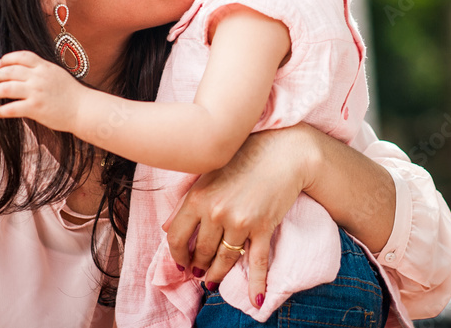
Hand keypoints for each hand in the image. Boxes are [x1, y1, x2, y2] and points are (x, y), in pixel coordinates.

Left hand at [0, 50, 85, 132]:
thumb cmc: (71, 93)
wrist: (84, 108)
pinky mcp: (35, 108)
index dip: (6, 59)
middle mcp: (39, 77)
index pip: (21, 56)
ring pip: (5, 88)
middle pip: (9, 71)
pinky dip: (1, 110)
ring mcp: (36, 92)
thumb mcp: (57, 74)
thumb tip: (22, 70)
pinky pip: (10, 108)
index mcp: (44, 67)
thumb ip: (41, 70)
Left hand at [164, 127, 314, 307]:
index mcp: (198, 197)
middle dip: (198, 266)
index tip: (181, 261)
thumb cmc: (243, 157)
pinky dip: (256, 283)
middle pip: (202, 252)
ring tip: (213, 282)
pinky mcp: (263, 227)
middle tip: (198, 273)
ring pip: (224, 260)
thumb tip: (167, 228)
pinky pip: (257, 262)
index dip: (177, 255)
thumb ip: (186, 201)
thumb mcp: (208, 174)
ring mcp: (241, 222)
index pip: (177, 237)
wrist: (284, 150)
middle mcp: (216, 212)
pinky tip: (255, 300)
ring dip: (217, 275)